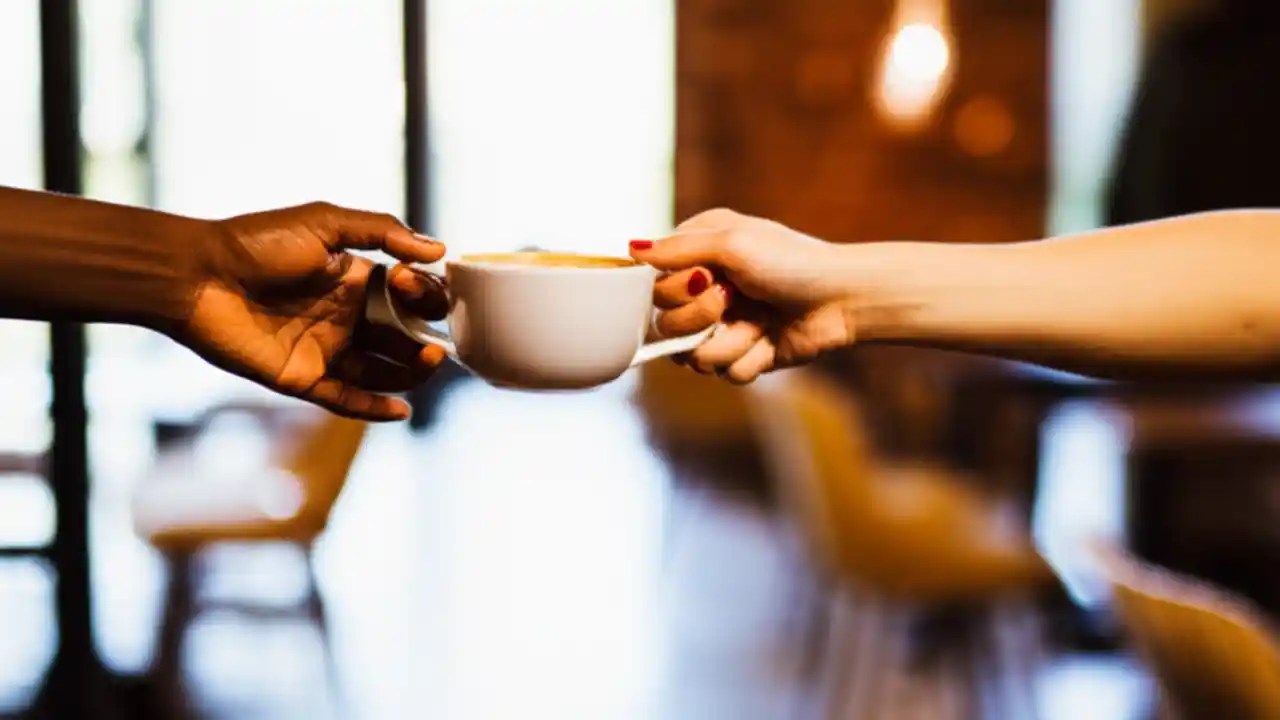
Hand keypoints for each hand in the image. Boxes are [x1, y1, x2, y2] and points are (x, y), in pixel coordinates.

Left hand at [178, 202, 448, 419]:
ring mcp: (326, 349)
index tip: (410, 283)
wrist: (198, 276)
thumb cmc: (256, 242)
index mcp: (355, 279)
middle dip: (426, 339)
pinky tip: (401, 409)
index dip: (422, 292)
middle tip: (435, 340)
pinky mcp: (303, 378)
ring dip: (412, 374)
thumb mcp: (324, 223)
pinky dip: (375, 408)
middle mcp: (346, 316)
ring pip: (383, 371)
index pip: (408, 294)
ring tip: (427, 363)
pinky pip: (346, 400)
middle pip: (403, 336)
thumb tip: (438, 249)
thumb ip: (381, 231)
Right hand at [630, 208, 858, 382]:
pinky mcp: (744, 355)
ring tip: (758, 324)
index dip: (673, 291)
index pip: (651, 287)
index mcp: (697, 256)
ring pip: (692, 358)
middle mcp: (704, 291)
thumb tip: (630, 250)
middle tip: (733, 300)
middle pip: (664, 327)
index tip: (704, 280)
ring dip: (729, 342)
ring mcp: (723, 326)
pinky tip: (772, 341)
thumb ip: (678, 249)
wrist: (843, 299)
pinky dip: (751, 358)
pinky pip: (725, 373)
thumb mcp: (732, 243)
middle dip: (700, 319)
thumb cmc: (792, 262)